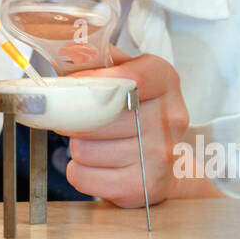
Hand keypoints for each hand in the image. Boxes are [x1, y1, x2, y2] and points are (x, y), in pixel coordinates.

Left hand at [58, 47, 190, 206]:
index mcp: (164, 80)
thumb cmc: (138, 114)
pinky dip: (79, 171)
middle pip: (95, 116)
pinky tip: (96, 166)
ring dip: (77, 147)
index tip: (71, 86)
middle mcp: (169, 117)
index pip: (126, 78)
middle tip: (78, 119)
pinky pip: (84, 176)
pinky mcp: (144, 187)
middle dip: (74, 119)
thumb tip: (68, 50)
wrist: (170, 165)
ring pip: (84, 149)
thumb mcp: (126, 75)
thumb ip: (97, 60)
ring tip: (94, 144)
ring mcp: (160, 156)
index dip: (88, 83)